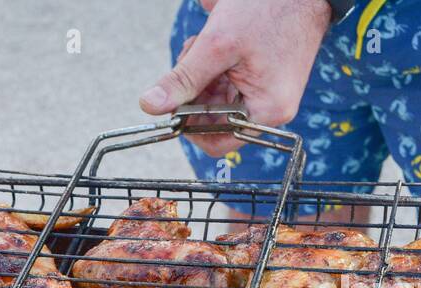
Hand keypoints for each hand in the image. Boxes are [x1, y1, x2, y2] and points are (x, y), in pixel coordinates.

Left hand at [141, 0, 331, 155]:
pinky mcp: (263, 80)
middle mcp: (270, 110)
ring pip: (217, 101)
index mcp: (266, 111)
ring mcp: (267, 95)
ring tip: (202, 44)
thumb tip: (150, 106)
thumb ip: (182, 79)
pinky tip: (211, 44)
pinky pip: (228, 86)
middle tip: (189, 60)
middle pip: (214, 121)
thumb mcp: (216, 46)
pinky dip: (212, 69)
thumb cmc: (269, 9)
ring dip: (200, 77)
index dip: (188, 126)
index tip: (173, 102)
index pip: (216, 142)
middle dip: (194, 94)